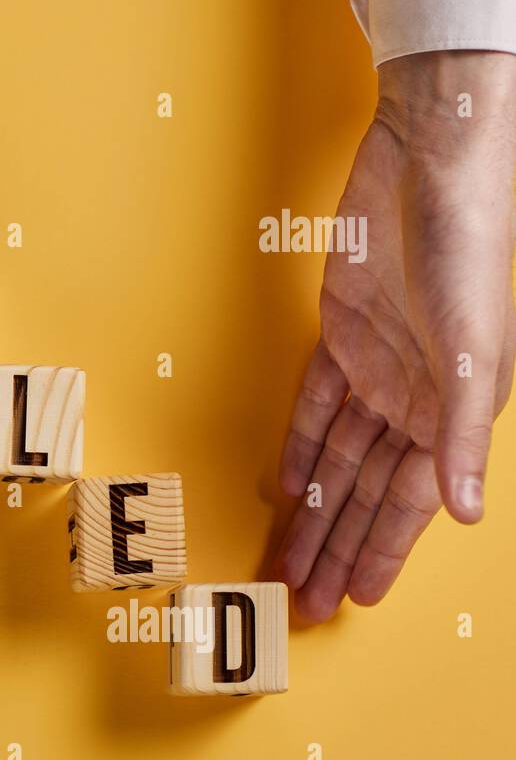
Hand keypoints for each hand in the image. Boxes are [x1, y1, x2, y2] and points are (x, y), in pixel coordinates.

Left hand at [277, 51, 515, 621]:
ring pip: (336, 457)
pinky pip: (315, 407)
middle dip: (337, 544)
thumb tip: (461, 514)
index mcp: (452, 408)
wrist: (433, 162)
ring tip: (289, 557)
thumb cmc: (469, 247)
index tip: (355, 597)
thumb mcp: (473, 350)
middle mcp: (414, 397)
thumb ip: (463, 435)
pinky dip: (300, 446)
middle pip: (365, 489)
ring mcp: (376, 367)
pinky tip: (286, 484)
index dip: (382, 549)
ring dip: (313, 507)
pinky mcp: (341, 335)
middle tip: (305, 597)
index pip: (407, 500)